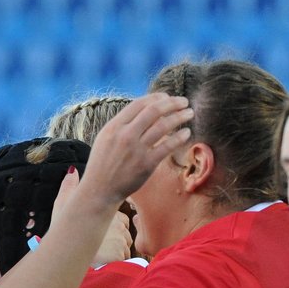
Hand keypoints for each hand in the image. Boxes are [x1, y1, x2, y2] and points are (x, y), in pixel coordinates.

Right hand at [79, 92, 193, 206]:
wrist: (99, 190)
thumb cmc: (103, 164)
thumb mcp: (105, 138)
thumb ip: (123, 124)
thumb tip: (145, 110)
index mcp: (114, 126)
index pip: (139, 104)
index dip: (156, 97)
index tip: (167, 97)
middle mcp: (125, 135)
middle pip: (154, 111)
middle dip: (172, 103)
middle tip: (184, 102)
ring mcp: (136, 150)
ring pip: (163, 126)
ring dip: (179, 117)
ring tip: (189, 113)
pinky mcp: (146, 164)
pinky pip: (167, 146)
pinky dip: (179, 137)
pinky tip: (186, 133)